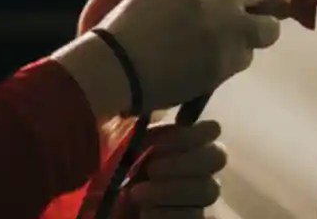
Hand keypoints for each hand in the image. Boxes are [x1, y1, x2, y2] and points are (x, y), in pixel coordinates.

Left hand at [85, 120, 227, 218]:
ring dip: (171, 190)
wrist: (99, 210)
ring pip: (208, 188)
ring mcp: (200, 198)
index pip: (211, 130)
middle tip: (151, 169)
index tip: (160, 142)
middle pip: (217, 156)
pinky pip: (198, 216)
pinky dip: (170, 213)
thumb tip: (160, 107)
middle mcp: (198, 168)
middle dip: (183, 161)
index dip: (193, 133)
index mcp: (182, 142)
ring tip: (137, 194)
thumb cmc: (109, 171)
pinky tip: (147, 213)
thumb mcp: (120, 141)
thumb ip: (144, 125)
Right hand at [98, 0, 289, 111]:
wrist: (116, 67)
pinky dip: (234, 60)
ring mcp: (225, 28)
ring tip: (239, 41)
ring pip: (269, 27)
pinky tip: (210, 64)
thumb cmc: (125, 31)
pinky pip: (247, 57)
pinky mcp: (228, 60)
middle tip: (274, 8)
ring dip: (259, 33)